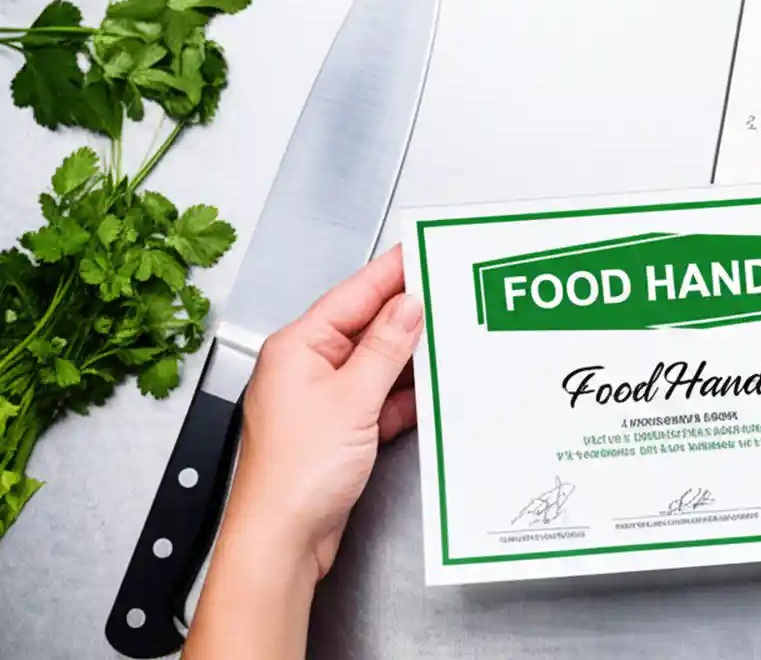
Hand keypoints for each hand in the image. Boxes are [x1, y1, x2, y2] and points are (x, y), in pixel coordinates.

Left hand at [228, 245, 421, 579]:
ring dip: (407, 358)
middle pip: (365, 328)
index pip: (353, 295)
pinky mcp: (339, 431)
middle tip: (446, 294)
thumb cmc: (294, 475)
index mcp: (296, 348)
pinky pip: (378, 399)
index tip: (420, 253)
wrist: (283, 538)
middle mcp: (305, 369)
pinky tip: (428, 391)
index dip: (391, 273)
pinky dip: (403, 396)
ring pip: (375, 365)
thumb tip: (408, 307)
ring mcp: (322, 401)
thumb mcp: (352, 398)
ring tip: (446, 340)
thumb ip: (385, 348)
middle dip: (406, 316)